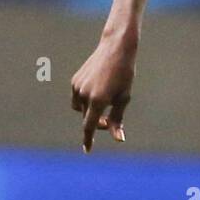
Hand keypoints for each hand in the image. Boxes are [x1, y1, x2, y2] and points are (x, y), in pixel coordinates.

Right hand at [70, 36, 135, 152]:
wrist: (115, 49)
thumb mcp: (124, 98)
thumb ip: (117, 120)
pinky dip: (86, 100)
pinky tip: (98, 90)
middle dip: (98, 123)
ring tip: (105, 103)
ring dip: (91, 111)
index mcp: (98, 100)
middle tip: (110, 123)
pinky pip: (78, 97)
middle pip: (88, 119)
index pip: (90, 126)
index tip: (87, 150)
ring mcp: (78, 87)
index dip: (88, 139)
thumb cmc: (124, 75)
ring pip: (81, 109)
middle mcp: (85, 94)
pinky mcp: (75, 80)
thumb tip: (118, 139)